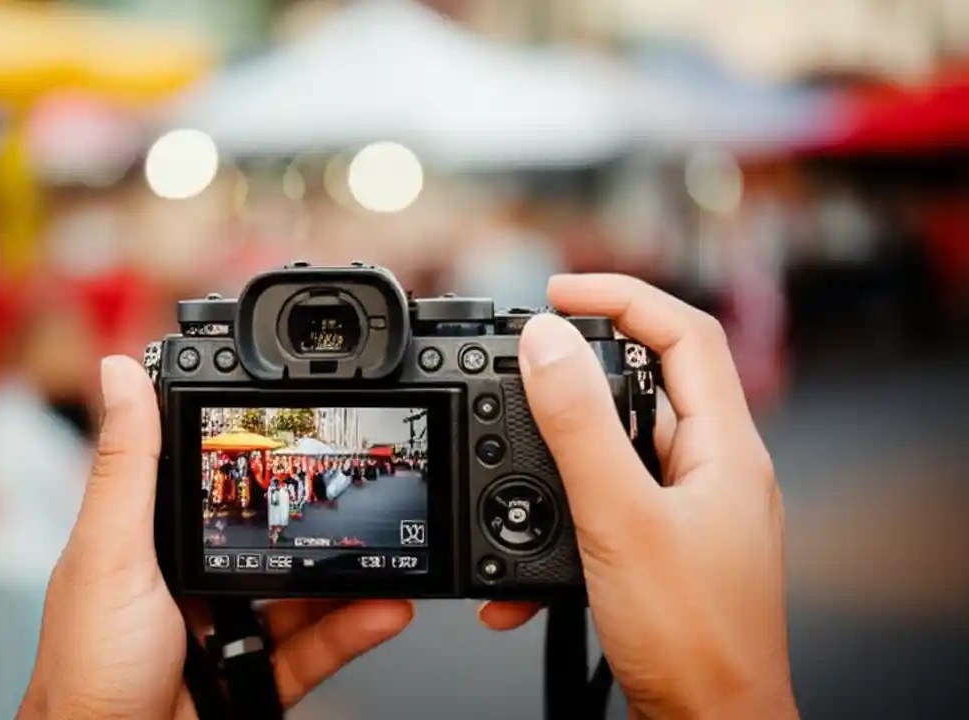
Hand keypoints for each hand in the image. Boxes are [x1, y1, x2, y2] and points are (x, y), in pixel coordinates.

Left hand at [19, 356, 413, 718]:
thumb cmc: (85, 672)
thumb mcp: (111, 553)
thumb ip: (128, 467)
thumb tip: (122, 373)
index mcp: (151, 539)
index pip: (209, 478)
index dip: (250, 453)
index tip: (294, 426)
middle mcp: (191, 578)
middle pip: (270, 536)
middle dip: (318, 521)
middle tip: (361, 497)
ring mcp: (227, 629)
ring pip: (302, 593)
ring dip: (349, 579)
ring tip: (391, 556)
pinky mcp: (255, 676)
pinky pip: (315, 646)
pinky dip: (353, 630)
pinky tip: (382, 611)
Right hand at [479, 275, 796, 718]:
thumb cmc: (692, 638)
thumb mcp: (619, 517)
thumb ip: (579, 426)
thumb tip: (548, 343)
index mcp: (724, 449)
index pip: (686, 333)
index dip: (623, 296)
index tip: (559, 291)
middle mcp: (715, 472)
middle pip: (650, 382)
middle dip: (579, 371)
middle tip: (525, 363)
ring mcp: (691, 511)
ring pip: (620, 449)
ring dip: (559, 457)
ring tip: (514, 468)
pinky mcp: (665, 548)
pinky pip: (607, 507)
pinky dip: (561, 519)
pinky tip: (521, 569)